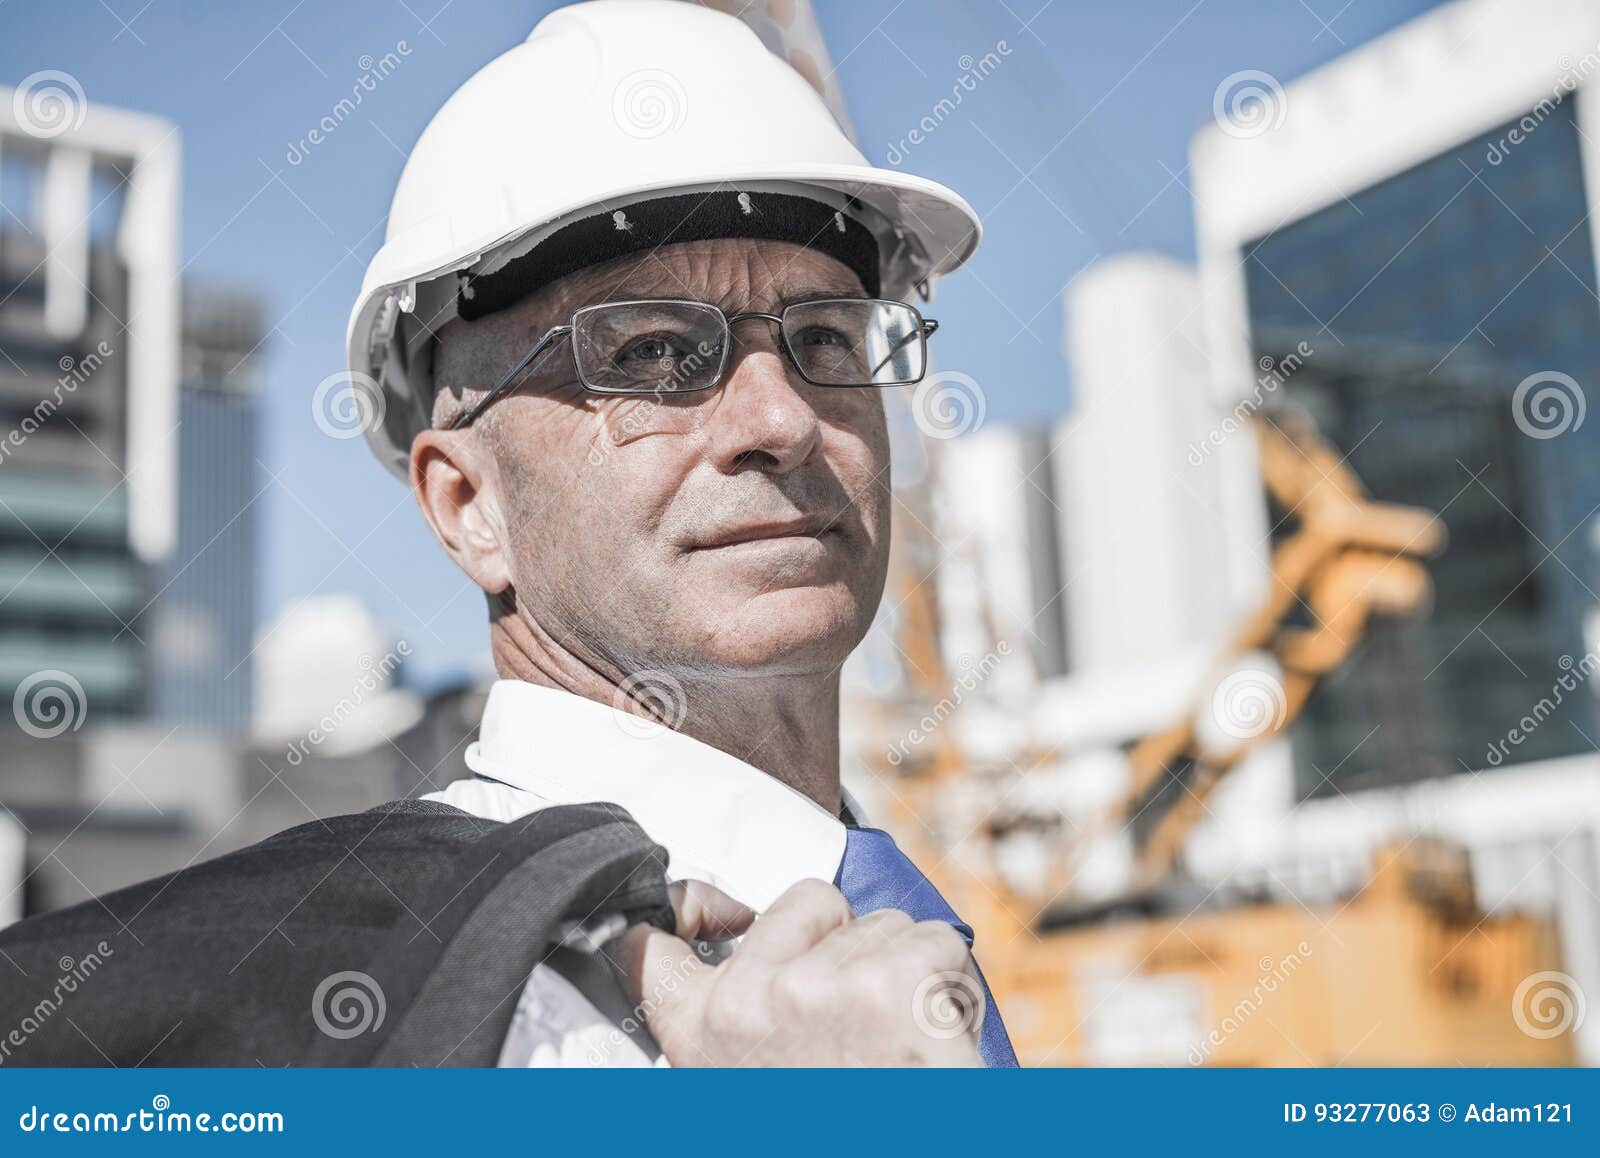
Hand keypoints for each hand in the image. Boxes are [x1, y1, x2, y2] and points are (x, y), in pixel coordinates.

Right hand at [617, 878, 983, 1066]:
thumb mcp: (749, 1087)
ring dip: (904, 966)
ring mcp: (820, 986)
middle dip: (844, 937)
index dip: (692, 910)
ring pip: (883, 922)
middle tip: (860, 1013)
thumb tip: (753, 947)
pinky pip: (938, 942)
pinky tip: (939, 1037)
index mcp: (701, 1030)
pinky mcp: (892, 985)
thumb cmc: (832, 1137)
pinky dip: (952, 983)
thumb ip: (740, 1021)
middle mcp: (749, 1000)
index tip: (723, 914)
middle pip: (809, 901)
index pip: (655, 946)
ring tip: (902, 1040)